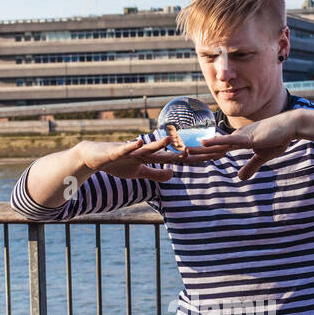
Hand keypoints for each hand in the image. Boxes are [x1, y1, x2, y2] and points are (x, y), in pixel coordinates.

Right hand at [79, 134, 221, 182]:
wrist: (94, 156)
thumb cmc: (117, 164)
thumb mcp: (140, 173)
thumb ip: (157, 174)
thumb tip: (173, 175)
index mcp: (154, 157)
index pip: (183, 157)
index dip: (201, 156)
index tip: (220, 154)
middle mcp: (147, 151)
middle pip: (174, 151)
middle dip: (195, 150)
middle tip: (217, 145)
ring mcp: (133, 150)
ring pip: (151, 148)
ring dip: (163, 144)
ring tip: (177, 139)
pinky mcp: (117, 151)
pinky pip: (125, 149)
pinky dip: (132, 146)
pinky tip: (139, 141)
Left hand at [195, 109, 299, 180]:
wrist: (291, 127)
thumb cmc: (278, 138)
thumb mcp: (262, 157)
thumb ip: (250, 167)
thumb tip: (240, 178)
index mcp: (238, 142)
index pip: (217, 151)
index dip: (203, 156)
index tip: (190, 159)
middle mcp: (236, 138)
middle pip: (212, 148)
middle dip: (196, 154)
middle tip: (179, 157)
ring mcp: (241, 137)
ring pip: (217, 145)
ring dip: (200, 149)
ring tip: (185, 152)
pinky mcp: (248, 138)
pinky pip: (229, 141)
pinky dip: (216, 142)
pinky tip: (204, 143)